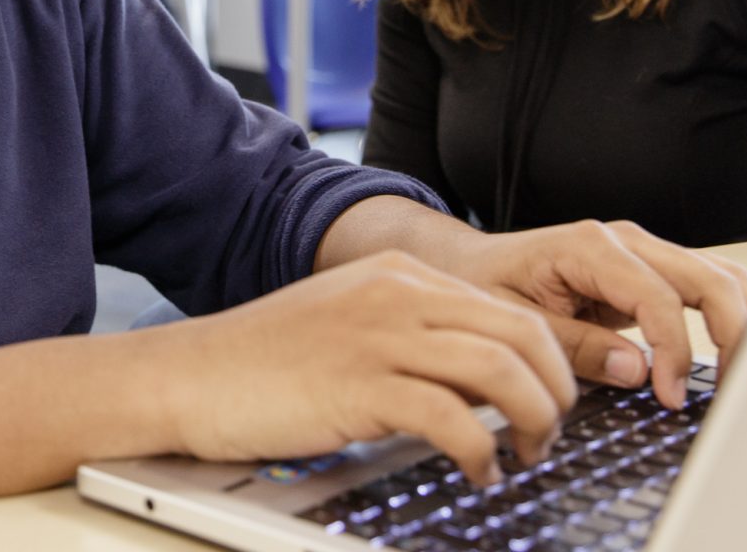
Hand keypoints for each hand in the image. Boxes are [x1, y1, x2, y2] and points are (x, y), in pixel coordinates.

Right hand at [155, 250, 575, 485]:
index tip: (550, 403)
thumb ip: (414, 335)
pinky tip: (477, 472)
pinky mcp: (359, 385)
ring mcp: (378, 336)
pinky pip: (454, 418)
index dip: (549, 362)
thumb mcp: (351, 323)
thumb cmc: (263, 362)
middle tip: (549, 433)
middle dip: (556, 391)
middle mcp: (397, 293)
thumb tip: (485, 376)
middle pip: (522, 332)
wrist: (190, 375)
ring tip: (524, 456)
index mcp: (399, 273)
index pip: (509, 307)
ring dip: (534, 422)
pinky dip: (481, 452)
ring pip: (501, 370)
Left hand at [424, 220, 746, 409]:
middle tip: (727, 393)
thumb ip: (576, 346)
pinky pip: (708, 288)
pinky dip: (728, 320)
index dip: (674, 350)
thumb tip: (637, 371)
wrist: (475, 265)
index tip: (669, 397)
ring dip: (740, 327)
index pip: (659, 297)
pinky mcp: (652, 271)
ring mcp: (644, 252)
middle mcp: (626, 241)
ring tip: (735, 381)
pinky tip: (725, 361)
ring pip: (721, 278)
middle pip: (709, 279)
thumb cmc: (486, 287)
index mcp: (588, 247)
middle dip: (732, 337)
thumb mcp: (516, 322)